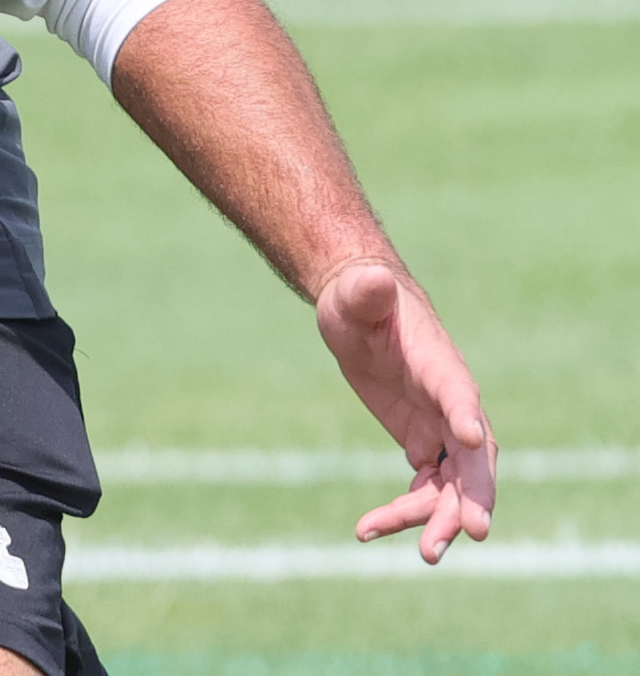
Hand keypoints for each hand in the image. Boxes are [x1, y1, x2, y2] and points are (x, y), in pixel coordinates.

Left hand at [315, 257, 495, 560]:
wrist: (361, 310)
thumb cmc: (360, 296)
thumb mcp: (355, 293)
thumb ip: (366, 291)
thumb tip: (371, 279)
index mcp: (440, 366)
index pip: (460, 394)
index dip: (464, 416)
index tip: (469, 440)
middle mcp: (450, 404)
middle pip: (473, 459)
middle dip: (474, 496)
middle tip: (470, 533)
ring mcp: (439, 427)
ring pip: (451, 485)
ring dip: (435, 519)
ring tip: (415, 550)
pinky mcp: (421, 442)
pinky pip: (423, 486)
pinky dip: (404, 510)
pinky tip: (368, 529)